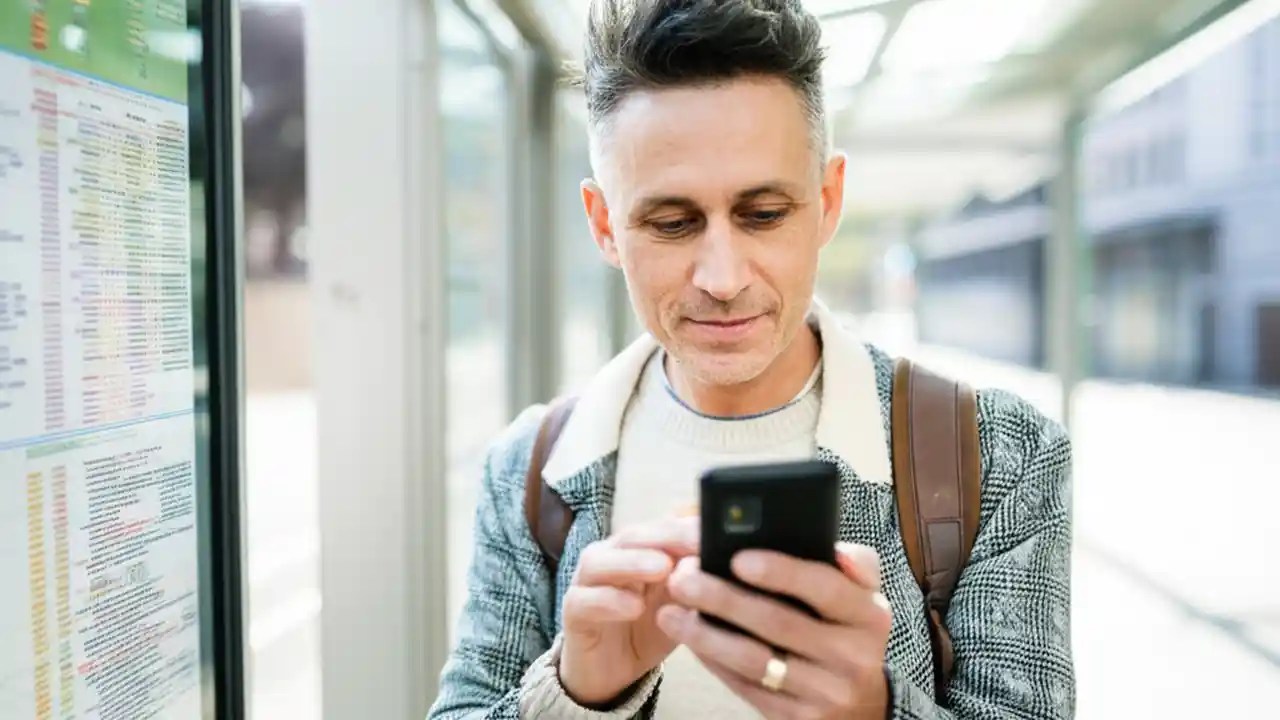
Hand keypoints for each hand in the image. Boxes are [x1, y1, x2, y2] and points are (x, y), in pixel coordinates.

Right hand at [558, 516, 698, 706]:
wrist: (611, 673)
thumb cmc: (647, 629)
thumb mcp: (681, 605)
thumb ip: (698, 583)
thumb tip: (728, 563)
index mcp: (637, 550)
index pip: (662, 527)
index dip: (688, 527)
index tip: (716, 532)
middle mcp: (609, 557)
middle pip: (633, 536)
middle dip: (666, 538)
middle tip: (695, 543)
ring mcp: (586, 582)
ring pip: (601, 562)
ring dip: (633, 562)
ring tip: (664, 568)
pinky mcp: (573, 612)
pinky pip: (585, 601)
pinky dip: (610, 601)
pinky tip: (634, 607)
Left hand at [656, 543, 890, 719]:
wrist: (863, 706)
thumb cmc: (849, 632)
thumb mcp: (863, 598)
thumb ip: (853, 564)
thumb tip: (835, 550)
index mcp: (870, 617)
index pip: (826, 588)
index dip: (782, 572)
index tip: (737, 557)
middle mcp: (852, 658)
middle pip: (779, 623)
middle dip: (724, 598)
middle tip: (682, 577)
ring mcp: (824, 694)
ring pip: (754, 660)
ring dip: (706, 633)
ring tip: (670, 611)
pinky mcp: (796, 719)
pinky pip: (745, 687)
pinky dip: (713, 660)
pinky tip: (689, 639)